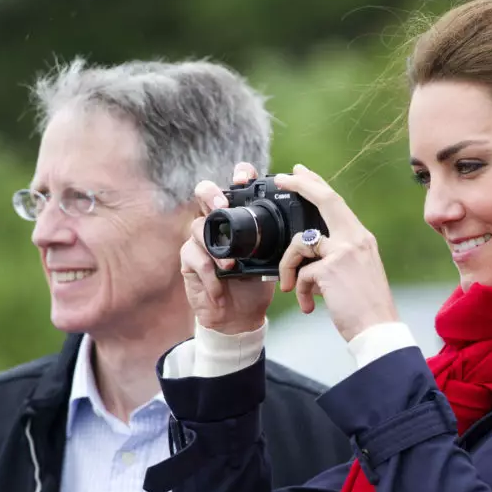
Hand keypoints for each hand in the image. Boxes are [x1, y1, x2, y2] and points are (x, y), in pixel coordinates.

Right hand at [181, 163, 274, 333]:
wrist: (241, 316)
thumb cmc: (257, 283)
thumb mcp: (274, 260)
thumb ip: (281, 242)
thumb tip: (302, 229)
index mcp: (239, 218)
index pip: (236, 187)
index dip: (238, 175)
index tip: (245, 180)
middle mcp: (217, 223)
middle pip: (204, 193)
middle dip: (211, 194)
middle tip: (221, 204)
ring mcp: (200, 241)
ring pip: (198, 227)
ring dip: (215, 248)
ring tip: (229, 266)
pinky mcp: (189, 261)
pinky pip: (194, 258)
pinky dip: (210, 275)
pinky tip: (220, 287)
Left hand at [236, 162, 398, 341]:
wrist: (378, 329)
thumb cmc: (367, 307)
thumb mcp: (358, 271)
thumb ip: (338, 256)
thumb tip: (312, 254)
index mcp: (362, 238)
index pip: (337, 202)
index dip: (316, 184)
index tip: (300, 172)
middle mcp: (355, 239)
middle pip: (325, 199)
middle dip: (300, 184)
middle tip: (281, 178)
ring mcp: (343, 252)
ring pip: (300, 243)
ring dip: (289, 266)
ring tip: (291, 286)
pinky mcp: (330, 269)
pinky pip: (301, 274)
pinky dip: (301, 291)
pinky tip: (310, 306)